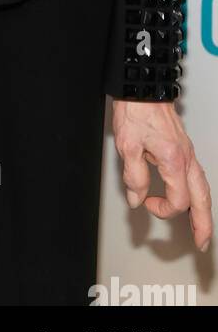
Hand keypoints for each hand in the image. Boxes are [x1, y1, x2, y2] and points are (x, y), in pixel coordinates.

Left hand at [112, 99, 212, 250]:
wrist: (142, 89)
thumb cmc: (136, 111)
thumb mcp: (128, 145)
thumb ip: (134, 176)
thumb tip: (137, 198)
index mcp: (174, 160)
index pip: (178, 200)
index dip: (162, 209)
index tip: (146, 203)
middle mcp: (186, 158)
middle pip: (202, 199)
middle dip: (204, 224)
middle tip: (202, 243)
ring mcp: (187, 153)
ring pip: (203, 188)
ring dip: (203, 211)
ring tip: (202, 228)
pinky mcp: (183, 148)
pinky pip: (196, 177)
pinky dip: (198, 194)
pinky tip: (194, 199)